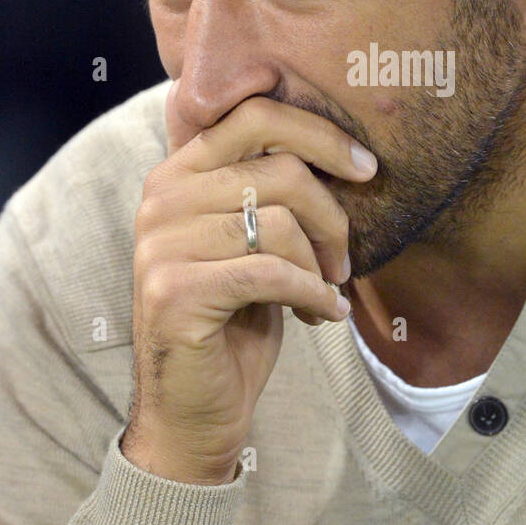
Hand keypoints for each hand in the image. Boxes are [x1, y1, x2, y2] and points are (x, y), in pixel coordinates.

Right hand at [122, 85, 376, 482]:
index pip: (254, 114)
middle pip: (280, 169)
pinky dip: (313, 296)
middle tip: (345, 260)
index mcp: (178, 171)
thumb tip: (348, 152)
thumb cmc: (236, 320)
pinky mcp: (174, 291)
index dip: (319, 134)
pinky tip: (324, 316)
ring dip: (320, 265)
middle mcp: (161, 196)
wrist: (194, 410)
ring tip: (325, 293)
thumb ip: (273, 189)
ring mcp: (161, 243)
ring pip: (280, 223)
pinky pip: (272, 274)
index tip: (365, 168)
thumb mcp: (253, 242)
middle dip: (332, 216)